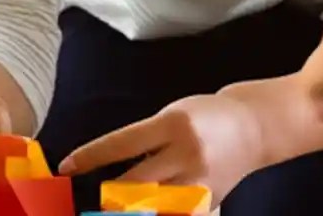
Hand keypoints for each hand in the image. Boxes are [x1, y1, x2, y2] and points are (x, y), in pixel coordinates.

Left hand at [59, 87, 269, 207]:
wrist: (255, 127)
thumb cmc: (204, 117)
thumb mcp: (170, 117)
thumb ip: (144, 141)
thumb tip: (109, 167)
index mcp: (172, 126)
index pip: (122, 144)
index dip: (91, 156)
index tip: (67, 166)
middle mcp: (186, 156)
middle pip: (135, 184)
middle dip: (108, 196)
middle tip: (89, 201)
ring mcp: (200, 182)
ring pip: (155, 206)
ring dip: (130, 209)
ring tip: (112, 209)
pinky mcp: (210, 202)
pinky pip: (177, 213)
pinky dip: (157, 212)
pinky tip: (145, 211)